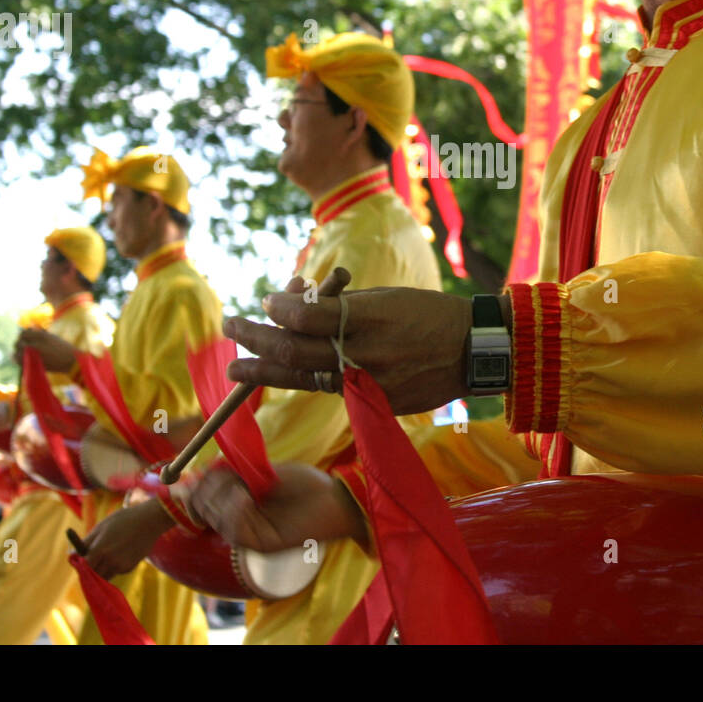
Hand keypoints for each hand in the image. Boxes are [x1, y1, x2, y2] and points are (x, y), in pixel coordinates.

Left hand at [15, 328, 78, 373]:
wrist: (71, 361)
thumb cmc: (63, 347)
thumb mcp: (52, 337)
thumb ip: (40, 333)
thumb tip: (30, 329)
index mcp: (40, 336)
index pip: (24, 333)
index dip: (22, 335)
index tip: (23, 337)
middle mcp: (35, 345)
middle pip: (18, 343)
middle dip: (18, 343)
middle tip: (21, 345)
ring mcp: (33, 356)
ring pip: (16, 354)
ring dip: (17, 353)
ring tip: (20, 353)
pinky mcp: (34, 365)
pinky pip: (21, 363)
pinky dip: (19, 361)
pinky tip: (23, 360)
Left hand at [80, 499, 174, 579]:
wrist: (149, 521)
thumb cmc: (122, 520)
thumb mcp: (101, 527)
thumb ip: (86, 542)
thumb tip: (72, 555)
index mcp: (99, 550)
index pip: (84, 568)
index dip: (80, 567)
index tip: (80, 563)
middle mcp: (109, 561)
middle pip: (93, 575)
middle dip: (90, 571)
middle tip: (92, 562)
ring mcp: (121, 566)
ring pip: (105, 576)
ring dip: (102, 570)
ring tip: (108, 554)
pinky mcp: (130, 567)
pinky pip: (116, 571)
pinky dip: (115, 566)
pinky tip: (122, 552)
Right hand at [187, 462, 366, 552]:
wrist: (334, 498)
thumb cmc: (305, 483)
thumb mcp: (265, 473)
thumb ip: (237, 473)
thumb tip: (205, 467)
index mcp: (238, 506)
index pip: (202, 502)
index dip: (197, 486)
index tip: (204, 468)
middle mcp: (242, 523)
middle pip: (206, 510)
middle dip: (210, 489)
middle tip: (226, 474)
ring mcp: (252, 536)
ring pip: (219, 521)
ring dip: (223, 498)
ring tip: (240, 485)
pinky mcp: (264, 545)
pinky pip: (237, 532)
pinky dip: (235, 511)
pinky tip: (245, 495)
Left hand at [223, 276, 472, 415]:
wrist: (471, 351)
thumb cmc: (426, 313)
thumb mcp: (384, 297)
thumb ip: (341, 306)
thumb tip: (295, 307)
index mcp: (369, 317)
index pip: (307, 316)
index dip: (278, 310)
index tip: (264, 301)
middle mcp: (366, 352)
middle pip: (295, 349)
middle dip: (256, 339)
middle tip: (231, 326)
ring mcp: (370, 383)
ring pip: (304, 379)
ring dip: (265, 370)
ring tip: (236, 366)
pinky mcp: (375, 404)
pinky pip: (331, 390)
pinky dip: (305, 378)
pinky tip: (283, 372)